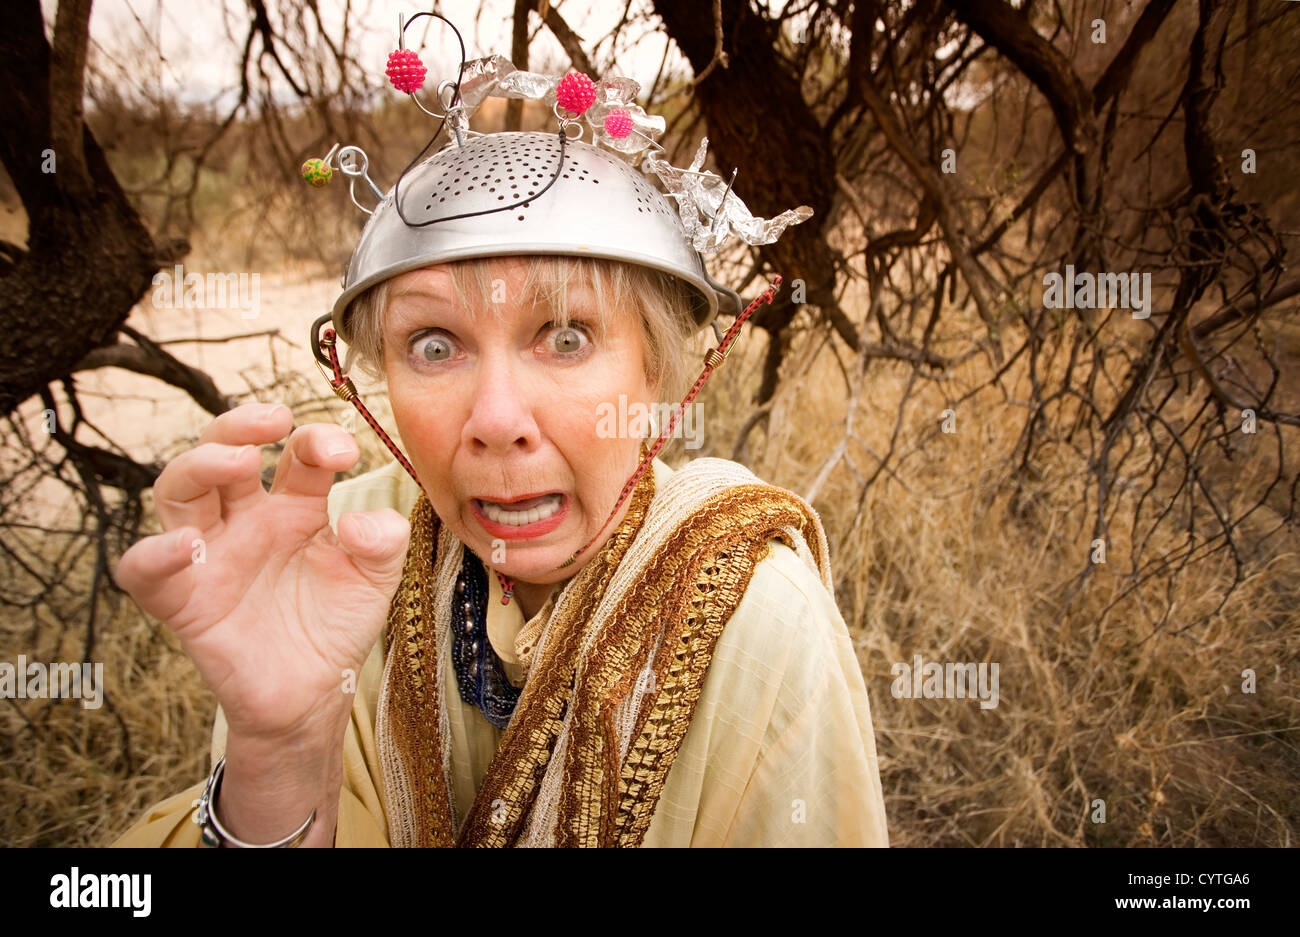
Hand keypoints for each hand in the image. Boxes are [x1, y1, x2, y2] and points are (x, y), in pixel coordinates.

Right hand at [114, 402, 410, 745]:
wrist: (313, 694)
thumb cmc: (336, 624)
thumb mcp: (375, 578)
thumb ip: (383, 541)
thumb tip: (358, 521)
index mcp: (295, 506)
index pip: (296, 454)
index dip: (316, 440)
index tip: (344, 452)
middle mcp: (247, 519)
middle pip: (222, 452)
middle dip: (241, 425)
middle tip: (274, 420)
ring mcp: (210, 554)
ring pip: (178, 490)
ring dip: (200, 465)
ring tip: (239, 461)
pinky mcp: (183, 600)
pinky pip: (144, 570)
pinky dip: (155, 554)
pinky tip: (188, 546)